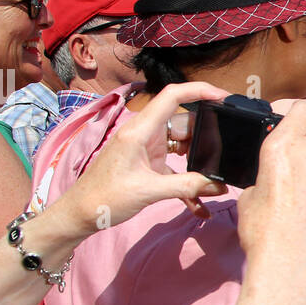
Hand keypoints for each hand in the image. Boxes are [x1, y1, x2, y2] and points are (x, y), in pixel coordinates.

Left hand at [56, 81, 230, 234]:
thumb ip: (186, 187)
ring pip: (182, 146)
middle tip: (225, 152)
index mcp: (140, 130)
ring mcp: (147, 149)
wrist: (81, 214)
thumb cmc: (104, 197)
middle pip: (183, 123)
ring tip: (215, 182)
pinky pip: (175, 169)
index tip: (223, 97)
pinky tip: (200, 205)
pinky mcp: (148, 165)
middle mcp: (144, 134)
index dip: (199, 90)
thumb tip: (218, 186)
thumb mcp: (148, 191)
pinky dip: (187, 184)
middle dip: (205, 136)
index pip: (172, 96)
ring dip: (198, 164)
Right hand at [236, 101, 305, 303]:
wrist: (287, 264)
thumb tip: (269, 178)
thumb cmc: (260, 230)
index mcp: (283, 147)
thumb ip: (263, 175)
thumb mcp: (248, 195)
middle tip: (299, 141)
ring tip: (300, 173)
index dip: (297, 113)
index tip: (288, 122)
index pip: (303, 109)